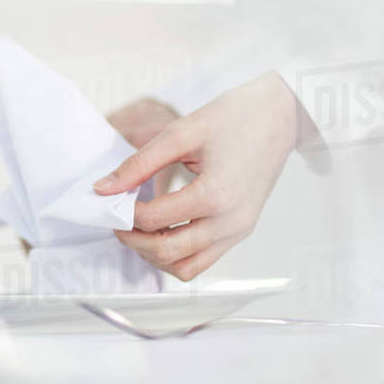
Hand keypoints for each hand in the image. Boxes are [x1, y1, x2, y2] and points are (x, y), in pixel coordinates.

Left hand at [94, 71, 302, 280]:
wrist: (279, 115)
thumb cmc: (235, 117)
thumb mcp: (181, 133)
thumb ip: (139, 164)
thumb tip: (103, 189)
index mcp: (214, 195)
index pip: (153, 219)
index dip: (124, 212)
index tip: (112, 199)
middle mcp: (229, 221)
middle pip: (166, 252)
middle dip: (133, 240)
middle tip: (118, 220)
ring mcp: (237, 231)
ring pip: (184, 268)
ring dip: (155, 255)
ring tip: (140, 229)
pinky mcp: (241, 232)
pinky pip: (203, 262)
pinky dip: (178, 256)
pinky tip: (164, 231)